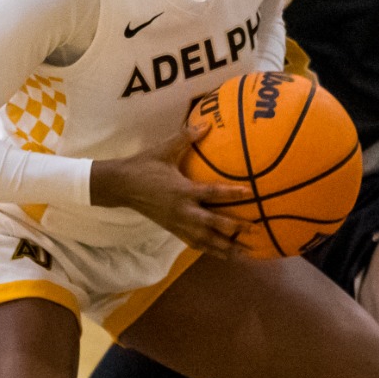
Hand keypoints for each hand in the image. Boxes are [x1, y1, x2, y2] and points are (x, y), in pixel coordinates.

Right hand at [90, 116, 251, 255]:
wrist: (121, 186)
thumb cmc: (144, 165)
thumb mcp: (164, 149)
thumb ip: (186, 136)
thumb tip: (207, 123)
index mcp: (182, 190)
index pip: (211, 193)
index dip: (231, 193)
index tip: (249, 193)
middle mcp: (183, 211)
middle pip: (214, 224)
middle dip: (236, 229)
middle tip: (257, 232)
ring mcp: (178, 223)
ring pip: (206, 240)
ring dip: (226, 247)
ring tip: (245, 253)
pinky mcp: (173, 230)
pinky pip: (195, 243)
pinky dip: (210, 250)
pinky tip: (223, 254)